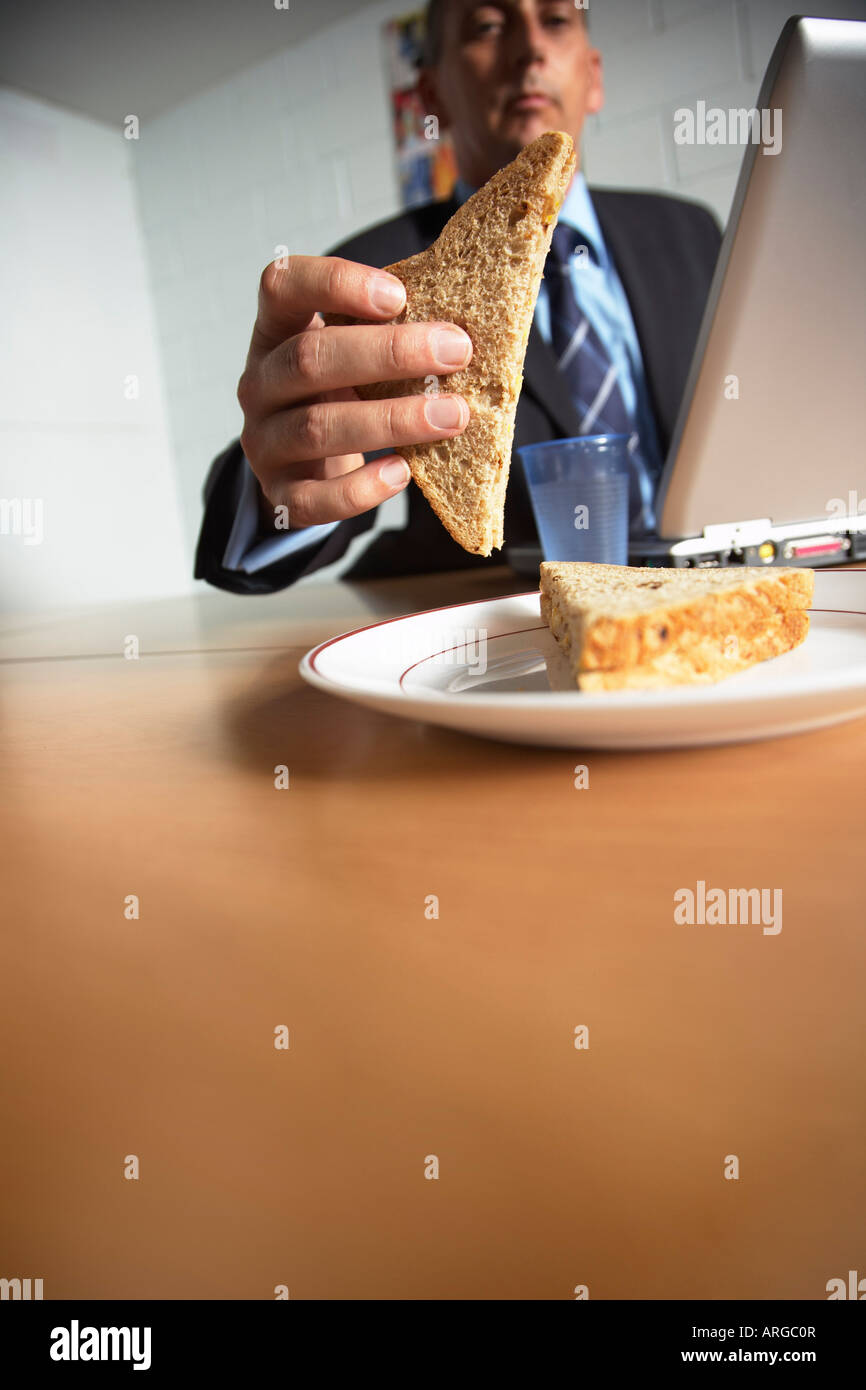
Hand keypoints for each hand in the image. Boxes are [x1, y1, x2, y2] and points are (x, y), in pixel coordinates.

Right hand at [237, 255, 472, 532]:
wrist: (306, 466)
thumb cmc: (340, 393)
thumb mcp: (350, 353)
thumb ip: (385, 331)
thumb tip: (459, 327)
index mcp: (275, 332)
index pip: (282, 286)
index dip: (335, 284)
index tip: (399, 295)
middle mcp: (259, 383)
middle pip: (309, 358)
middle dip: (389, 353)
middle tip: (456, 351)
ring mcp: (264, 441)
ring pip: (317, 428)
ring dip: (392, 420)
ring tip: (452, 416)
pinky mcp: (281, 494)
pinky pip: (313, 498)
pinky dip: (361, 488)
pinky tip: (403, 473)